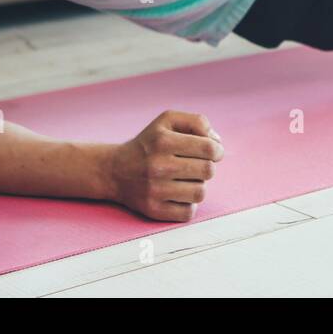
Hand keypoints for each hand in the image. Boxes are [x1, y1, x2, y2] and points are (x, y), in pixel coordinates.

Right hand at [107, 110, 223, 220]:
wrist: (115, 170)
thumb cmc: (150, 143)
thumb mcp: (168, 120)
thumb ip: (197, 122)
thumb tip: (217, 142)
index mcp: (163, 140)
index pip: (209, 148)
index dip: (217, 150)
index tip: (212, 152)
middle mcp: (158, 165)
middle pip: (208, 171)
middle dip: (207, 167)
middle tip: (195, 165)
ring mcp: (154, 190)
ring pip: (200, 193)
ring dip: (198, 186)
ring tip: (186, 180)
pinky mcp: (153, 210)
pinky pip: (188, 213)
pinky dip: (187, 205)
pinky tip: (178, 195)